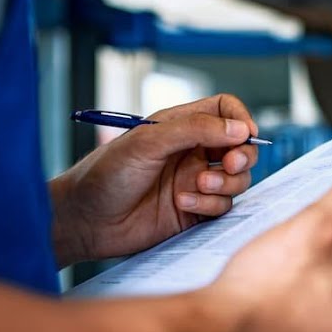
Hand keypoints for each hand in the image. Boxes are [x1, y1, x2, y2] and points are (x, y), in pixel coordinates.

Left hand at [50, 95, 259, 266]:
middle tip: (231, 164)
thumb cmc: (105, 174)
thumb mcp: (148, 142)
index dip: (240, 119)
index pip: (224, 111)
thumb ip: (196, 130)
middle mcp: (192, 152)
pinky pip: (222, 206)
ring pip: (236, 179)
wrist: (85, 220)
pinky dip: (209, 205)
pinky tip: (181, 204)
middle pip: (240, 147)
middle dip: (243, 156)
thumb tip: (239, 128)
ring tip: (198, 186)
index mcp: (180, 126)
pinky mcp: (194, 211)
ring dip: (225, 183)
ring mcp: (195, 182)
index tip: (246, 134)